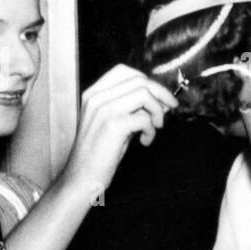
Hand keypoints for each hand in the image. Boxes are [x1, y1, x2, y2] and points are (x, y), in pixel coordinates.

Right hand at [61, 64, 178, 197]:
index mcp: (94, 94)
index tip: (161, 97)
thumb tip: (161, 100)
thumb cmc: (99, 152)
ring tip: (155, 127)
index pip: (125, 72)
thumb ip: (132, 108)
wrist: (82, 177)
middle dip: (161, 94)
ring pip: (144, 94)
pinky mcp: (112, 126)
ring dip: (157, 111)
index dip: (148, 81)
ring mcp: (103, 110)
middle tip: (169, 110)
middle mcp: (96, 98)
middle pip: (139, 80)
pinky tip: (145, 140)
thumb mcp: (113, 122)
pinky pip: (144, 118)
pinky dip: (151, 130)